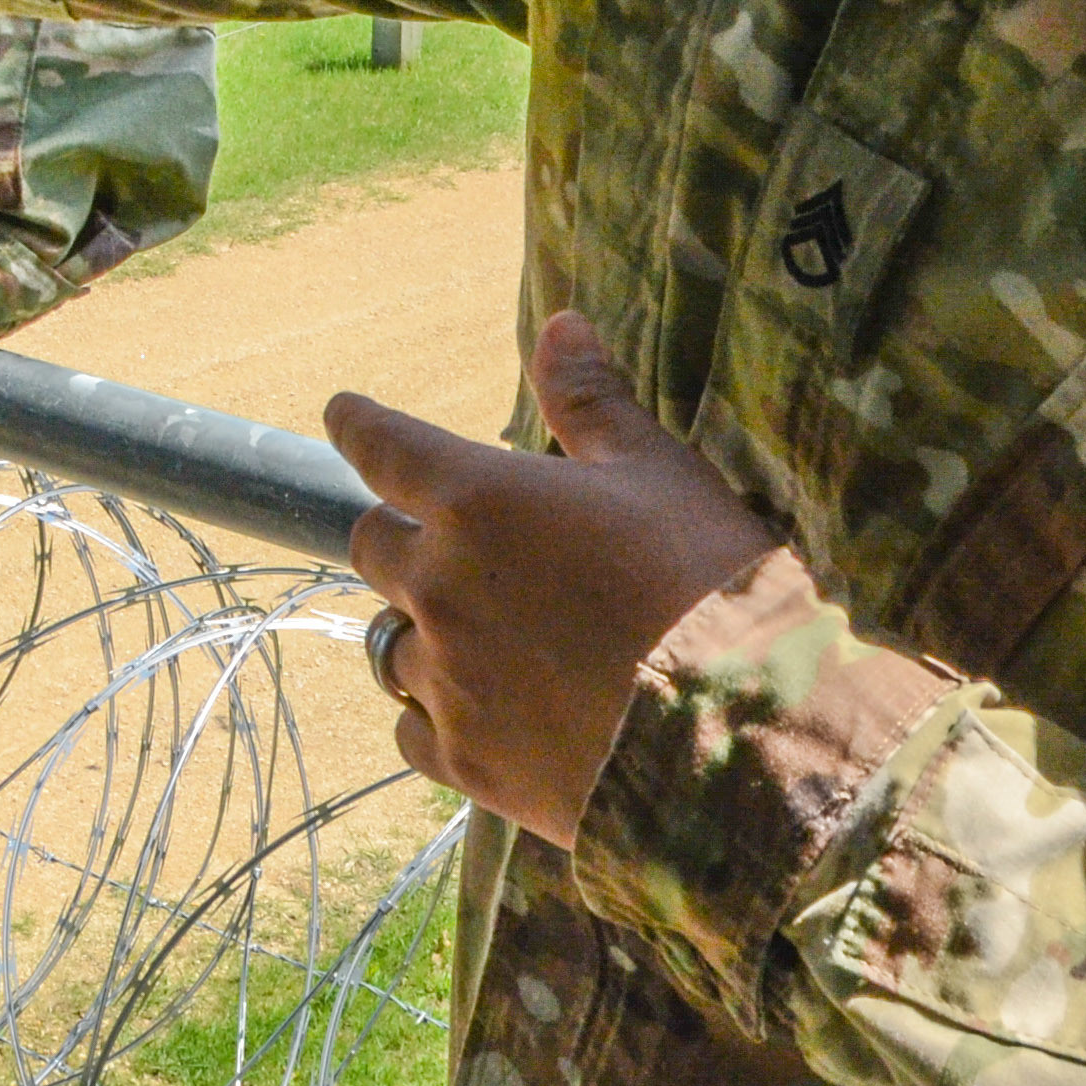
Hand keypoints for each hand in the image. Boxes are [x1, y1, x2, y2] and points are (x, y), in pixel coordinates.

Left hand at [330, 310, 787, 846]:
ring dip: (422, 632)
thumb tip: (561, 323)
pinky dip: (438, 717)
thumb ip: (592, 401)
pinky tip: (483, 716)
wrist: (742, 733)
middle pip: (371, 547)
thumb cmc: (708, 583)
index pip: (382, 447)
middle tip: (446, 546)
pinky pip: (412, 730)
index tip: (343, 415)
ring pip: (390, 644)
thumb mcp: (658, 472)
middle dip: (400, 537)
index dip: (358, 426)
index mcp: (477, 499)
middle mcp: (440, 584)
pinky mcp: (464, 762)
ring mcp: (446, 678)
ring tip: (478, 639)